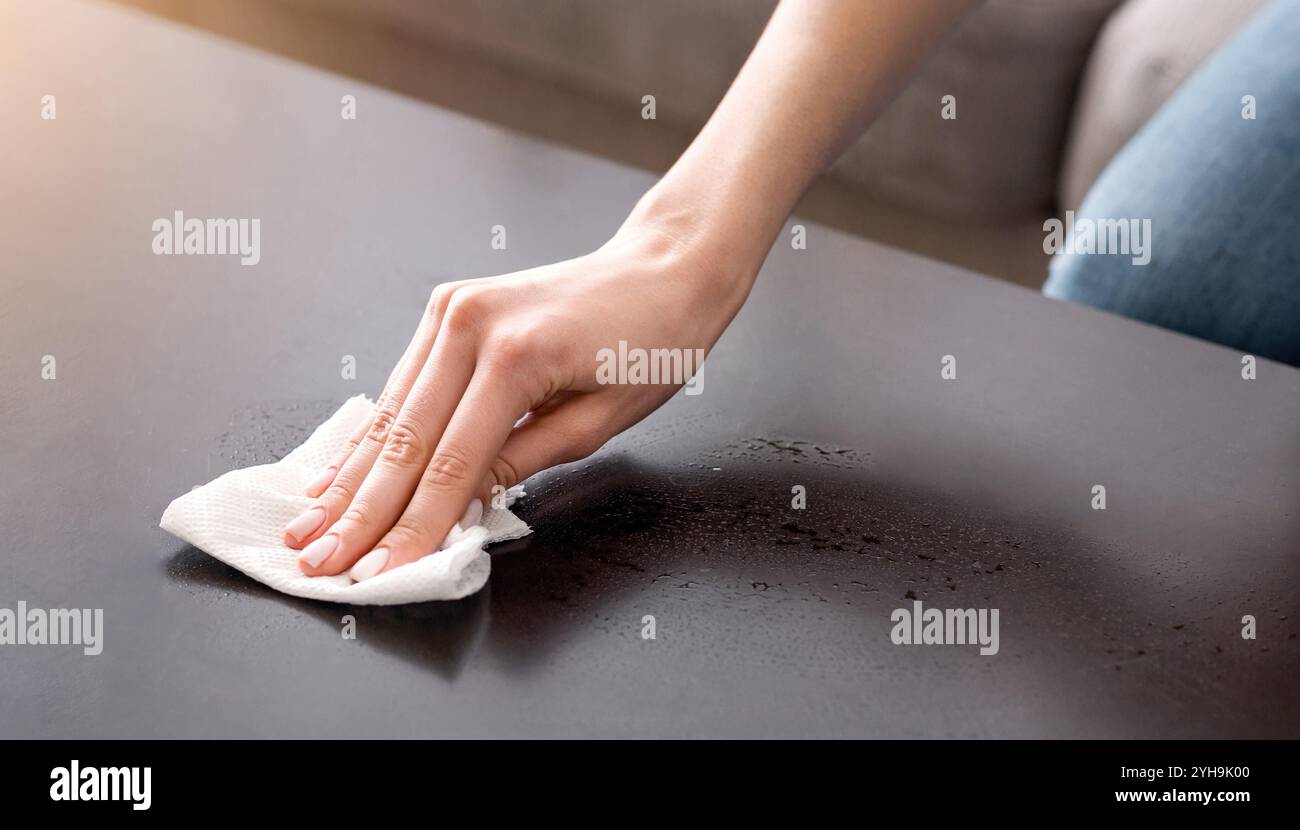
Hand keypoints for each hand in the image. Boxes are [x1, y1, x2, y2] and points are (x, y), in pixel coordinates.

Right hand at [282, 214, 753, 580]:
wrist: (662, 267)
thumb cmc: (650, 344)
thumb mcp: (599, 420)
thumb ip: (522, 462)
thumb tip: (459, 506)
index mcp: (515, 356)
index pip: (451, 465)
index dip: (412, 528)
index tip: (377, 574)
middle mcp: (470, 326)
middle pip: (405, 441)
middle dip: (361, 512)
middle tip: (318, 562)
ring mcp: (452, 309)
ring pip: (391, 412)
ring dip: (349, 477)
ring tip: (306, 527)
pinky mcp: (448, 307)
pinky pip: (401, 383)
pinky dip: (370, 432)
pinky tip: (336, 470)